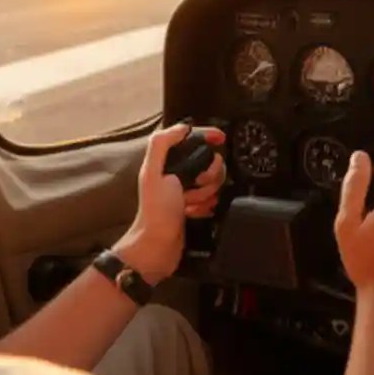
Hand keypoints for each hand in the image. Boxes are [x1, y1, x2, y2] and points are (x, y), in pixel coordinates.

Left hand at [114, 124, 226, 282]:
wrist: (158, 247)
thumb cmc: (156, 210)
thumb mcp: (153, 173)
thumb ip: (162, 145)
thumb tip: (183, 127)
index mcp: (168, 161)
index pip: (193, 139)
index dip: (208, 135)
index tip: (220, 139)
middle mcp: (178, 173)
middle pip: (210, 161)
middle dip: (208, 175)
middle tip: (195, 186)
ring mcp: (188, 190)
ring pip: (215, 181)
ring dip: (206, 193)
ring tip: (191, 204)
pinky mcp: (196, 206)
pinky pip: (214, 198)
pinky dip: (207, 205)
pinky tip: (195, 212)